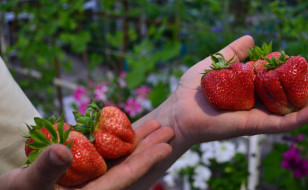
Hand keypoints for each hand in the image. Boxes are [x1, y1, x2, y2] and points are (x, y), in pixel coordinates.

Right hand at [0, 120, 173, 189]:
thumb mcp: (27, 184)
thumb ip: (45, 169)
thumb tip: (64, 150)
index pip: (123, 178)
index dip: (145, 161)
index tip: (165, 146)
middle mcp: (95, 187)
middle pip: (127, 166)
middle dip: (148, 148)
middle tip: (167, 129)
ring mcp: (90, 178)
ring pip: (118, 158)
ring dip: (136, 141)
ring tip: (154, 124)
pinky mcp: (83, 170)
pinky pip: (104, 155)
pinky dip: (115, 141)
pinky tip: (126, 129)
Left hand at [171, 35, 307, 143]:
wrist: (179, 110)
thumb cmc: (194, 90)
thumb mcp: (217, 64)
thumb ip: (234, 53)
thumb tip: (252, 38)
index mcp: (251, 89)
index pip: (279, 80)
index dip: (293, 69)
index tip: (302, 55)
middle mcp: (257, 103)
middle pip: (291, 94)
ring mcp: (258, 116)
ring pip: (293, 110)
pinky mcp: (254, 127)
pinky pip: (281, 124)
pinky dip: (301, 118)